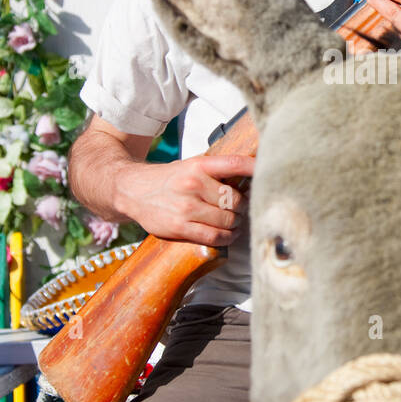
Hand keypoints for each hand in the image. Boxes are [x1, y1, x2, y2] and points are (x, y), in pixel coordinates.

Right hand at [120, 152, 256, 246]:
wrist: (132, 190)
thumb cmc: (168, 179)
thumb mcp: (191, 166)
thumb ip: (216, 172)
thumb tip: (251, 179)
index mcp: (199, 165)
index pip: (234, 164)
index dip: (255, 169)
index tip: (268, 173)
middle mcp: (193, 184)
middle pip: (235, 200)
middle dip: (243, 207)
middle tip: (243, 208)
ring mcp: (186, 207)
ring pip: (227, 220)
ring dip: (237, 224)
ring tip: (236, 222)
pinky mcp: (180, 227)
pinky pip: (214, 236)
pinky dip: (226, 237)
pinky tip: (228, 234)